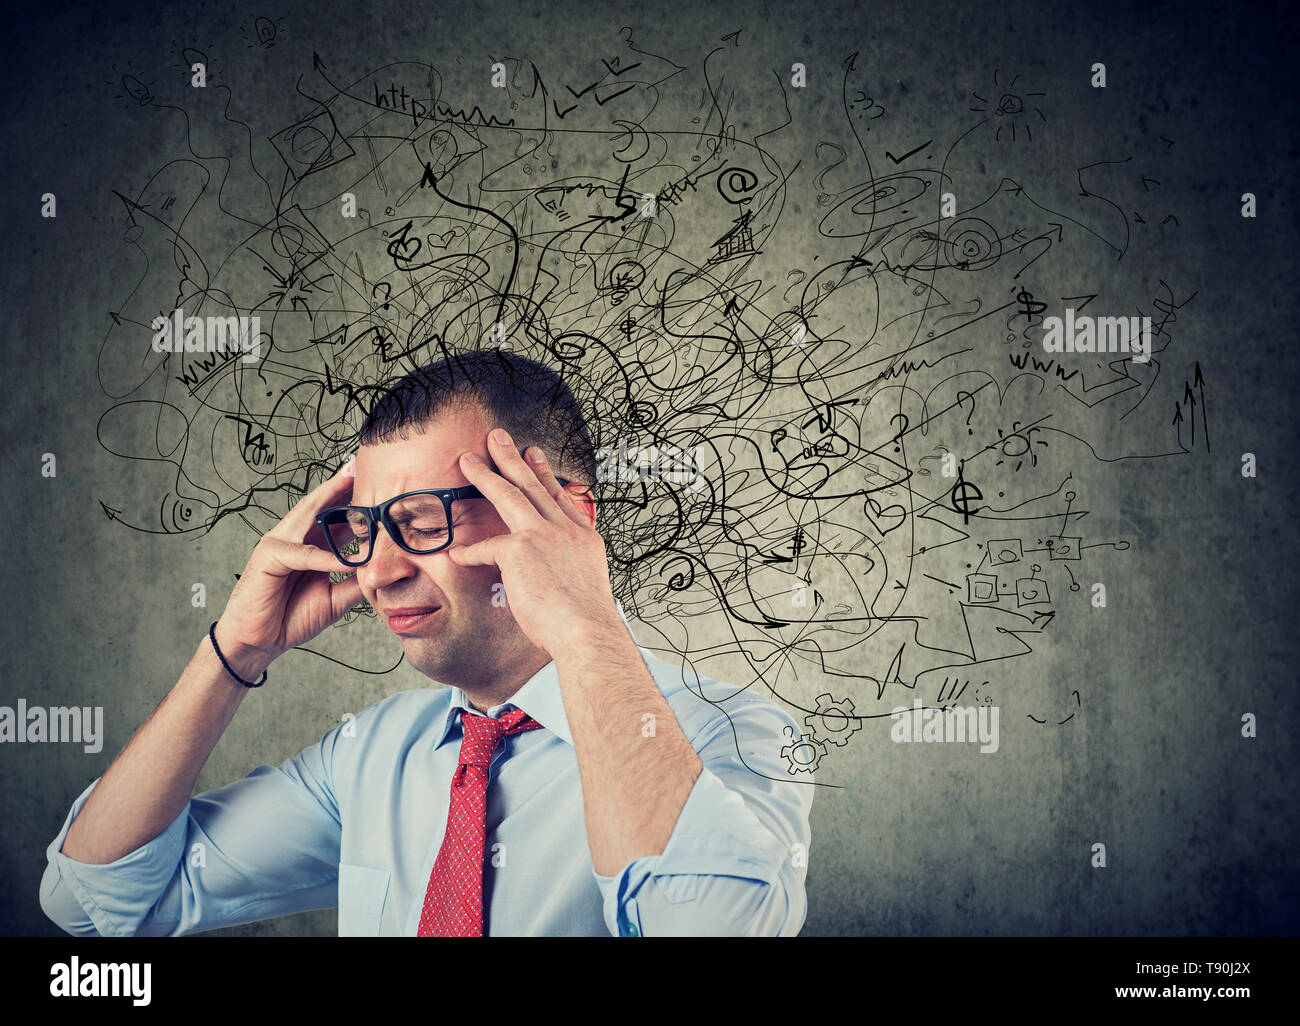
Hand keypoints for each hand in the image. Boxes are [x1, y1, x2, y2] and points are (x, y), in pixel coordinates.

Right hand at [213, 459, 364, 678]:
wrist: (260, 643)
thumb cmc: (292, 618)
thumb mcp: (335, 598)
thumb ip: (356, 581)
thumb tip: (384, 569)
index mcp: (312, 545)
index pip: (338, 517)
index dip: (357, 501)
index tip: (382, 485)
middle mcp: (295, 538)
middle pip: (322, 506)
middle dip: (343, 484)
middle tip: (364, 464)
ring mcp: (279, 544)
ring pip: (308, 516)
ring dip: (330, 498)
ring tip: (352, 481)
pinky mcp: (268, 558)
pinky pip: (301, 554)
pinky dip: (322, 556)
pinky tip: (341, 557)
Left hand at [447, 428, 621, 656]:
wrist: (586, 631)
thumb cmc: (585, 621)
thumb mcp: (586, 582)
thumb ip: (568, 566)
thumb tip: (553, 571)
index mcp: (582, 537)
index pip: (558, 497)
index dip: (544, 474)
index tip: (533, 455)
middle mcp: (565, 530)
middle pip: (534, 485)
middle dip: (513, 458)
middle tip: (498, 437)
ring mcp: (544, 535)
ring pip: (510, 496)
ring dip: (486, 475)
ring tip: (468, 460)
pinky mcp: (521, 550)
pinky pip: (487, 546)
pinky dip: (470, 552)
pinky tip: (457, 553)